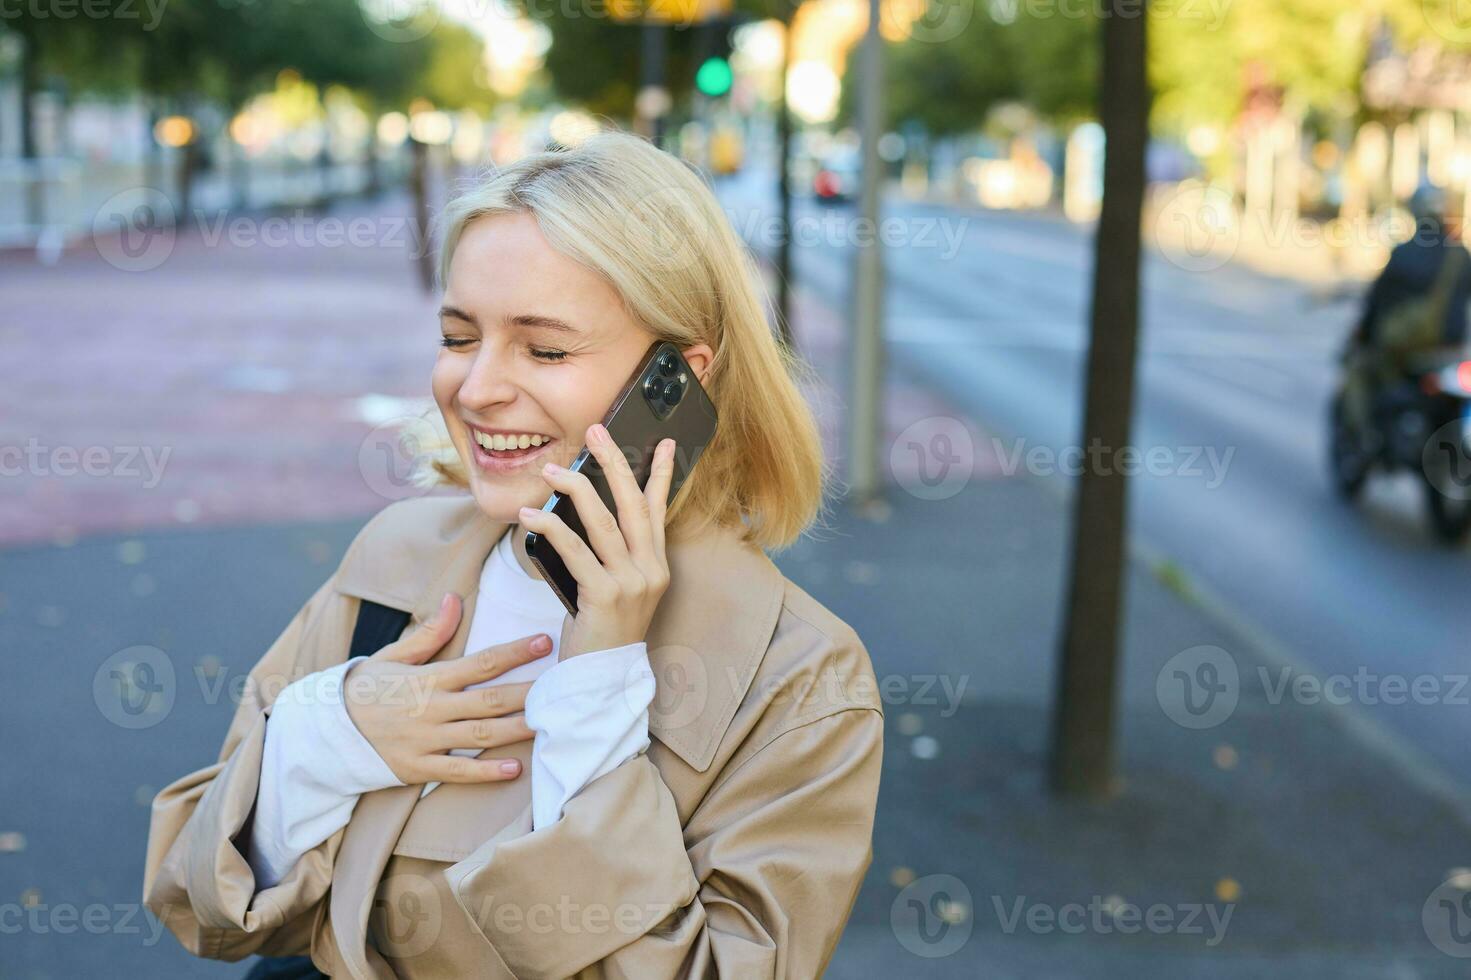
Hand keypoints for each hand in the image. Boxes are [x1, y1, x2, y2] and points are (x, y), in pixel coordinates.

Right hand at [343, 593, 552, 784]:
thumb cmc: (365, 690)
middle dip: (528, 691)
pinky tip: (514, 769)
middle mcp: (431, 709)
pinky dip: (486, 772)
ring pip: (480, 735)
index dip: (514, 652)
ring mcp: (425, 741)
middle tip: (563, 685)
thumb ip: (429, 633)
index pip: (480, 662)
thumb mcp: (392, 656)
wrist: (325, 732)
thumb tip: (454, 599)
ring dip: (517, 730)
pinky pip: (457, 771)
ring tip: (550, 723)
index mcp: (428, 678)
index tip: (544, 641)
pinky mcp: (418, 768)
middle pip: (489, 700)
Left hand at [519, 423, 675, 659]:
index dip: (662, 474)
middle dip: (614, 462)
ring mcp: (631, 582)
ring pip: (603, 521)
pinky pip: (576, 549)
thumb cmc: (601, 634)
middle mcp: (650, 570)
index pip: (659, 510)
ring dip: (576, 489)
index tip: (665, 443)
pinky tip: (531, 515)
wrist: (602, 681)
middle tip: (597, 431)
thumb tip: (578, 514)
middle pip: (633, 504)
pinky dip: (551, 527)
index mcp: (656, 566)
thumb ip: (608, 556)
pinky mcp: (605, 595)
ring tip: (551, 469)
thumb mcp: (614, 590)